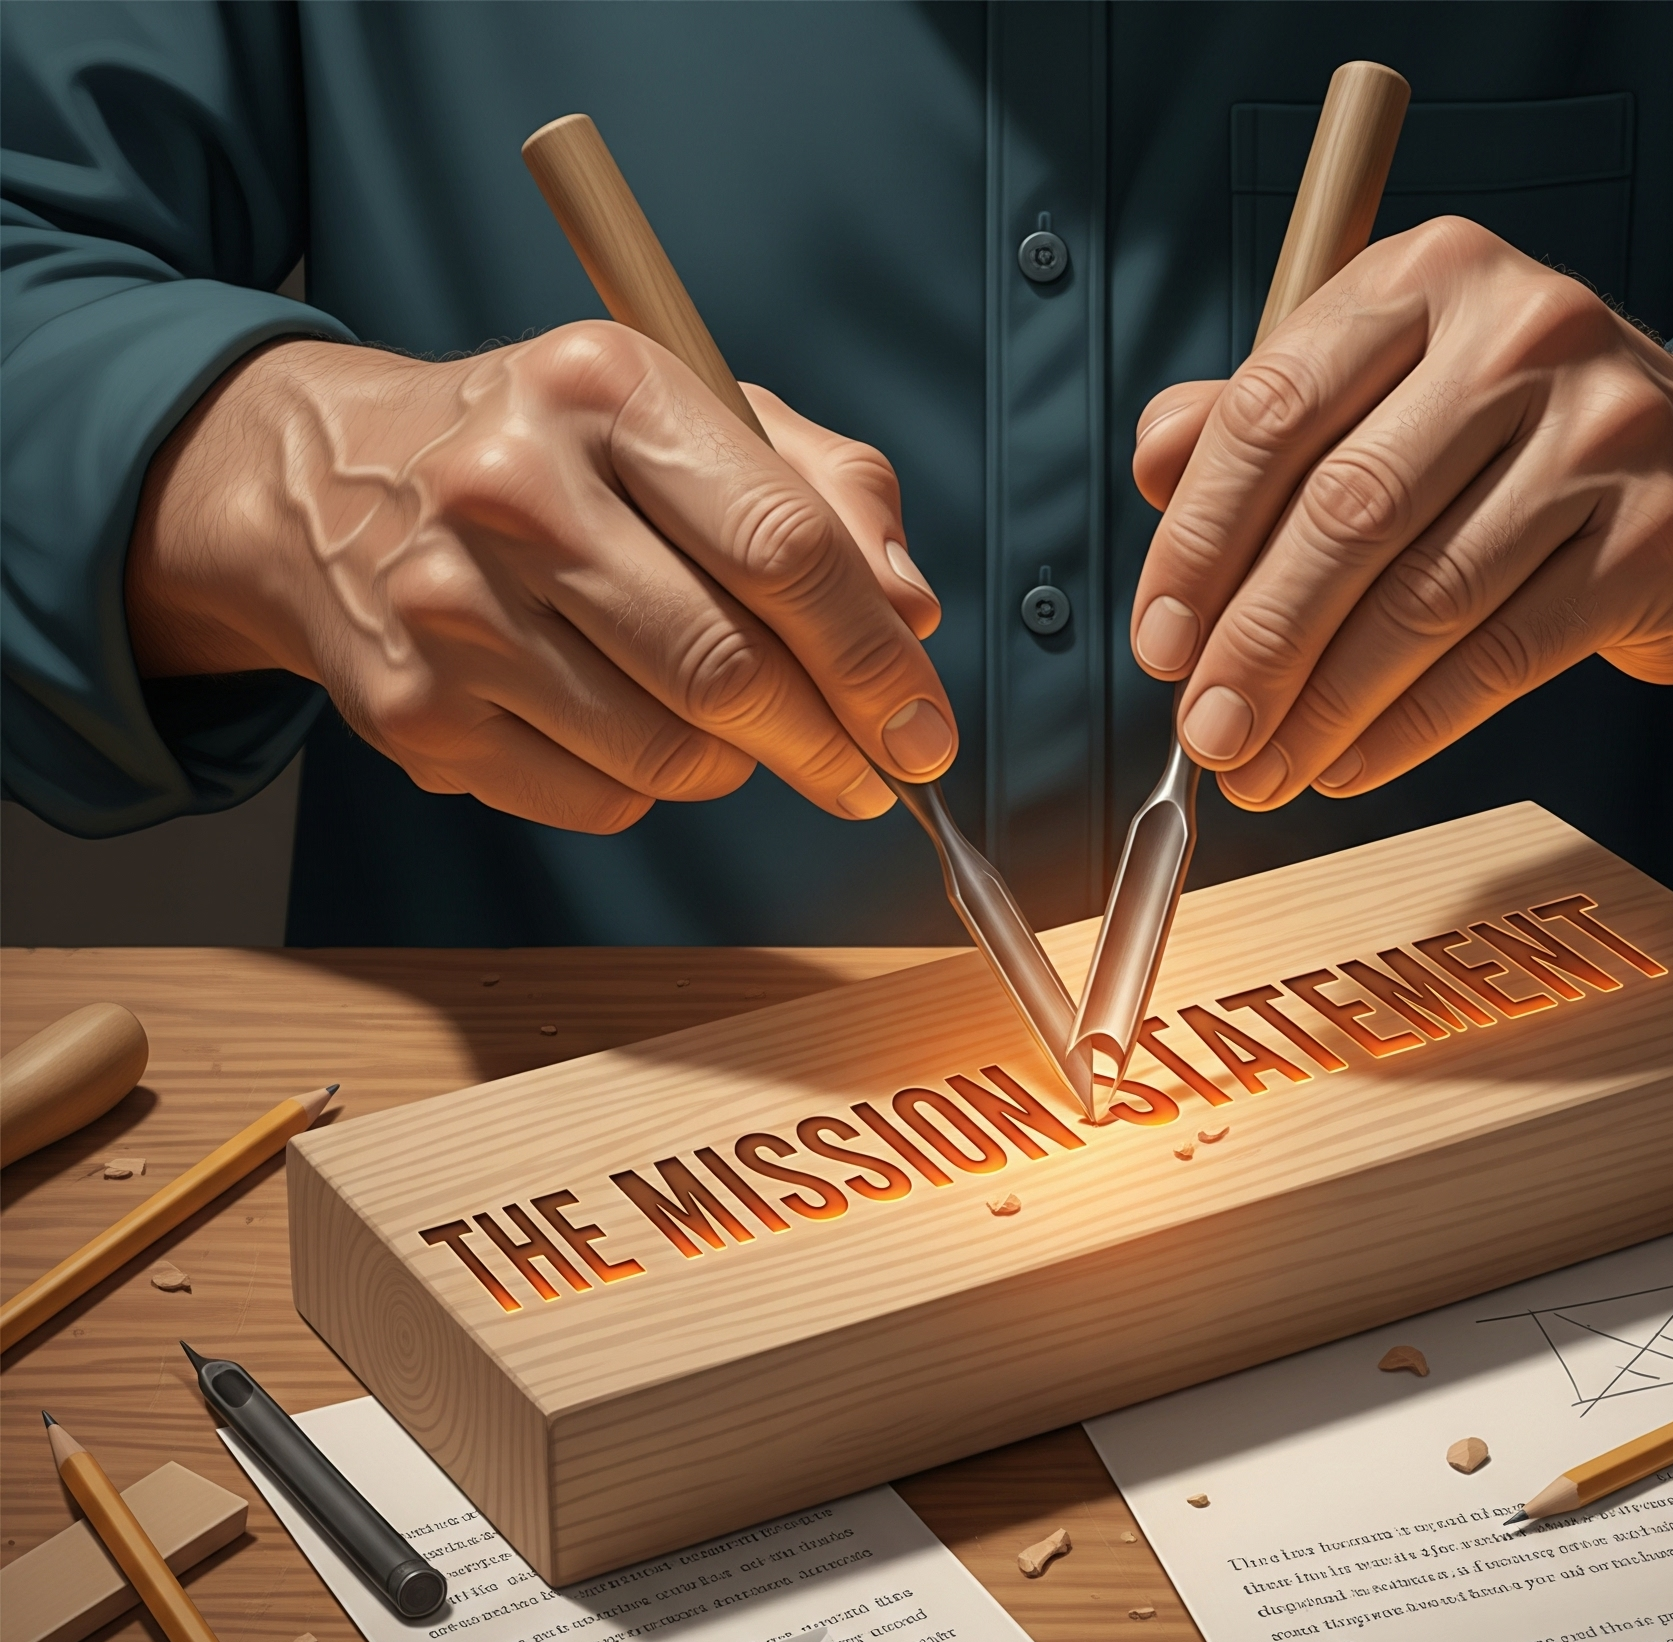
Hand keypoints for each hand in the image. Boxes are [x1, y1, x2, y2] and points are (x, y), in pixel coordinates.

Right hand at [125, 323, 955, 831]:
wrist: (328, 484)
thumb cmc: (558, 455)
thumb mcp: (695, 416)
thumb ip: (829, 496)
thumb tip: (912, 615)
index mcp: (602, 387)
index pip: (783, 548)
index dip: (874, 661)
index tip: (923, 731)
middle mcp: (511, 489)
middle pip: (731, 671)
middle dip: (829, 743)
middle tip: (871, 773)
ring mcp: (449, 608)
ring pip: (671, 756)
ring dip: (732, 763)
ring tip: (719, 715)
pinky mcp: (415, 713)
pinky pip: (598, 802)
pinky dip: (644, 786)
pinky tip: (617, 721)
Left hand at [1129, 217, 1672, 808]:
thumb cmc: (1510, 439)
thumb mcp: (1385, 389)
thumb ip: (1264, 417)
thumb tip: (1152, 463)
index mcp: (1428, 275)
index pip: (1275, 410)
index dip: (1197, 543)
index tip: (1157, 645)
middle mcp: (1523, 331)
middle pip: (1345, 512)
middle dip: (1256, 645)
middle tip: (1204, 735)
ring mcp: (1603, 432)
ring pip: (1421, 598)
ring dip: (1321, 708)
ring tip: (1260, 771)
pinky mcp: (1654, 537)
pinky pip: (1499, 657)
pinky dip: (1406, 729)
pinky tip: (1345, 766)